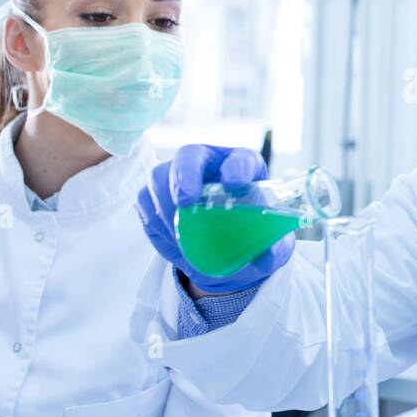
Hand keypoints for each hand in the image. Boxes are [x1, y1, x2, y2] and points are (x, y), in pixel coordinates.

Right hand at [135, 144, 294, 294]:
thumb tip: (264, 260)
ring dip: (166, 206)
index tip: (235, 182)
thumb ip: (271, 251)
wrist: (221, 252)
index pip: (241, 160)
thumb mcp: (269, 247)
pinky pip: (145, 202)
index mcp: (243, 168)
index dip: (237, 167)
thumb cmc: (248, 238)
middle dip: (185, 175)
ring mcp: (177, 176)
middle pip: (190, 156)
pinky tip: (172, 239)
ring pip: (159, 177)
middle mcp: (208, 165)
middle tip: (186, 200)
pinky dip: (155, 222)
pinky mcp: (155, 196)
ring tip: (180, 233)